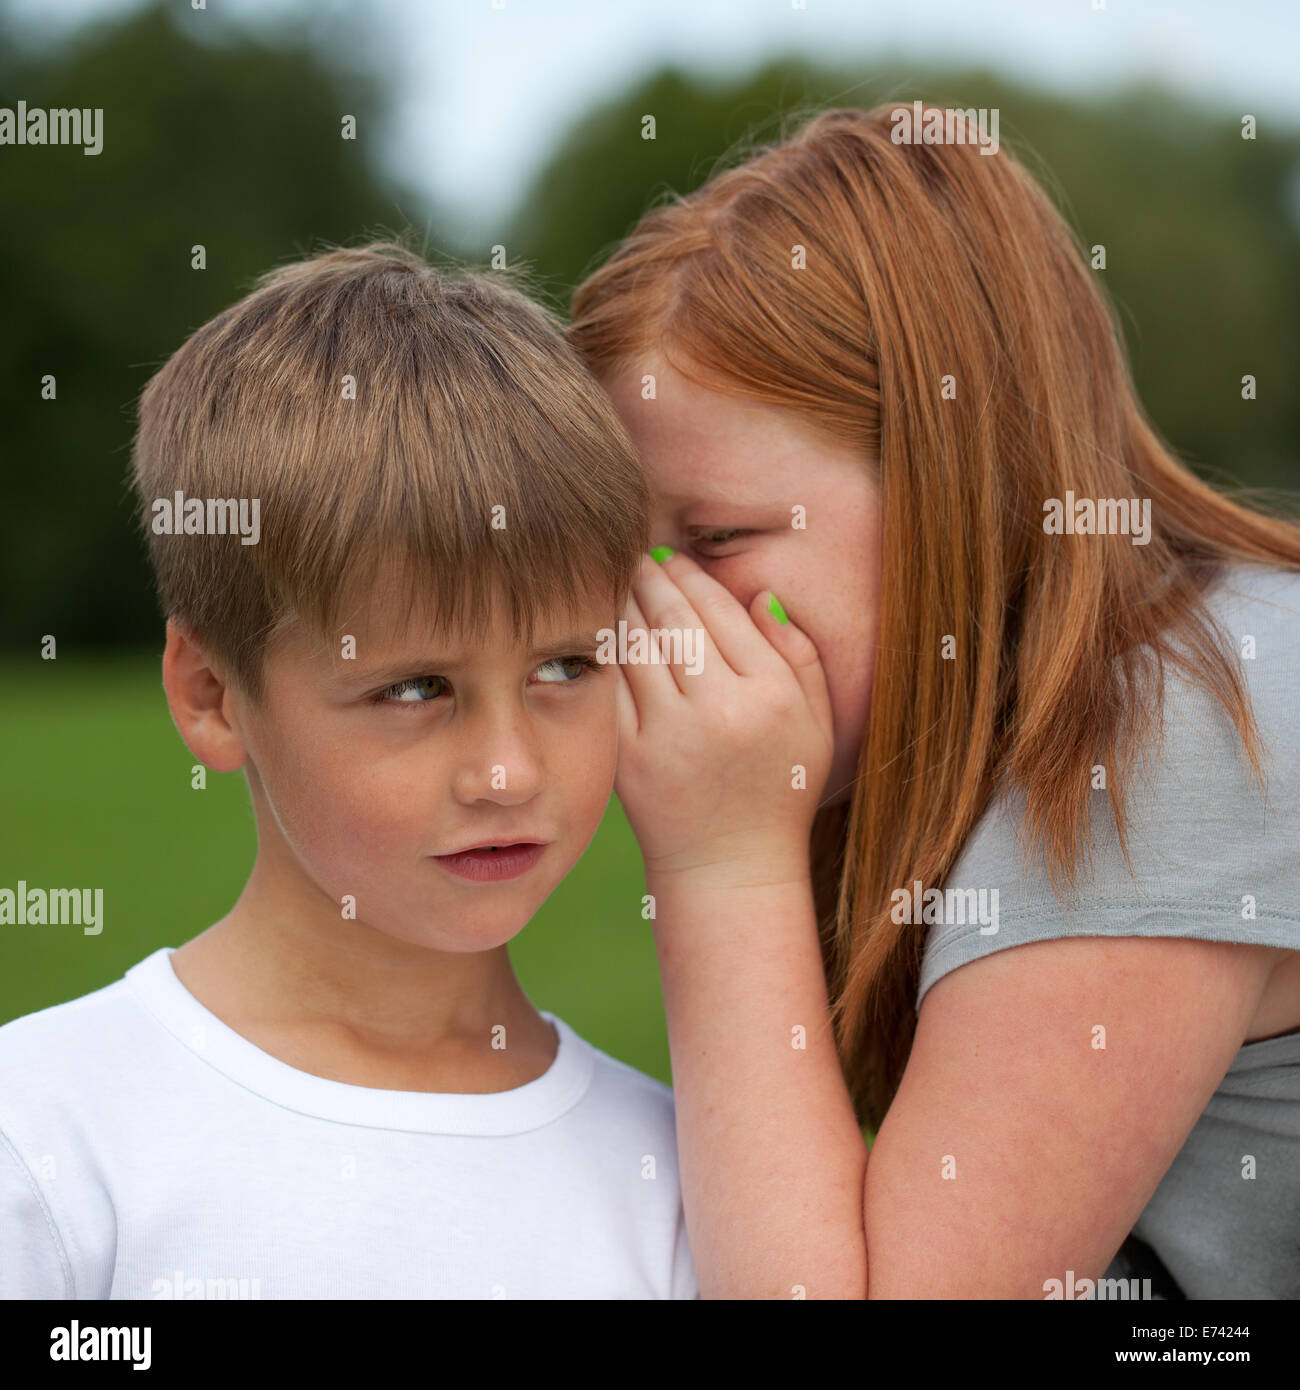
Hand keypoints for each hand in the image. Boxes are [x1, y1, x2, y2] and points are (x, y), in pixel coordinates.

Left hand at [613, 551, 833, 885]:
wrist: (730, 867)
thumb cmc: (779, 790)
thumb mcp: (816, 724)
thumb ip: (798, 654)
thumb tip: (760, 596)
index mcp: (771, 696)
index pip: (722, 612)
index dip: (692, 577)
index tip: (676, 559)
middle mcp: (722, 711)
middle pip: (676, 620)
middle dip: (654, 578)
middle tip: (641, 558)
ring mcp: (671, 735)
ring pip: (639, 645)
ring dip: (626, 604)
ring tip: (622, 582)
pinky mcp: (631, 757)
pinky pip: (616, 687)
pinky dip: (610, 652)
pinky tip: (608, 631)